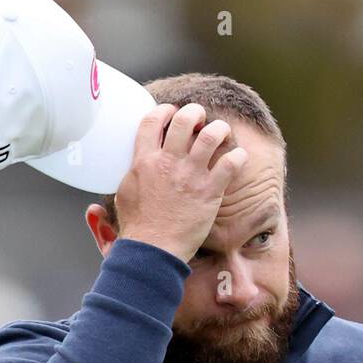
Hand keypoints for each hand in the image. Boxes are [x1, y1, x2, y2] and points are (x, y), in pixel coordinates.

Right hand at [115, 103, 247, 263]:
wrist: (153, 251)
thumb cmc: (137, 228)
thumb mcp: (123, 195)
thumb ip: (130, 175)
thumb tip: (131, 169)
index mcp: (145, 161)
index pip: (153, 120)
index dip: (165, 110)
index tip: (172, 113)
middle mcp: (169, 162)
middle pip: (185, 119)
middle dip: (196, 112)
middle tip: (201, 119)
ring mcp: (191, 176)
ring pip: (212, 135)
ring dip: (220, 129)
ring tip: (222, 133)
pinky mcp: (210, 192)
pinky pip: (231, 163)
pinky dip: (238, 156)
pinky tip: (238, 158)